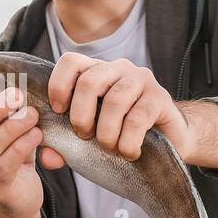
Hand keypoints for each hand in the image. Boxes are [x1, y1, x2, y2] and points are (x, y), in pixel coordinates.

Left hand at [47, 52, 191, 161]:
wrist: (169, 141)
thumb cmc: (122, 136)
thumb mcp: (90, 138)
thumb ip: (65, 145)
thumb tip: (48, 156)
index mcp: (97, 72)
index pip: (71, 62)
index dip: (59, 86)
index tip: (59, 113)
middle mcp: (119, 69)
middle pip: (90, 81)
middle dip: (81, 116)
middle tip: (86, 137)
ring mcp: (141, 80)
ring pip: (114, 100)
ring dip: (106, 133)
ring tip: (110, 149)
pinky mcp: (161, 98)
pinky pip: (137, 118)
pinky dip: (127, 142)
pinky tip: (129, 153)